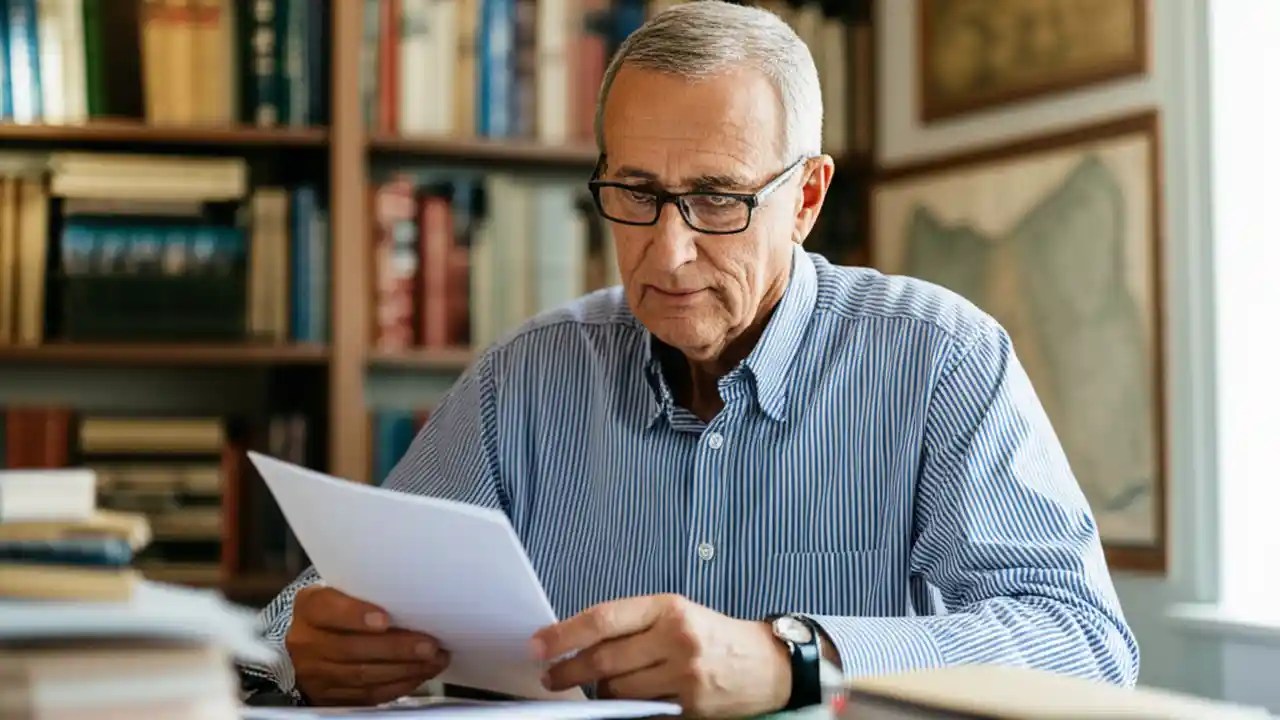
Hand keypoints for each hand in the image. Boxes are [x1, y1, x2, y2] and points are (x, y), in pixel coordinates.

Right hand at [286, 585, 449, 705]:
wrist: (310, 645)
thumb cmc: (338, 611)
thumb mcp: (342, 593)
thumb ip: (366, 594)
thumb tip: (414, 598)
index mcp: (309, 608)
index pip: (326, 609)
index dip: (355, 615)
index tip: (385, 619)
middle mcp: (307, 642)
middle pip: (351, 649)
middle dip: (396, 648)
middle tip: (430, 646)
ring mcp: (316, 674)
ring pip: (363, 675)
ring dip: (404, 669)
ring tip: (434, 660)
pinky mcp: (330, 697)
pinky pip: (368, 695)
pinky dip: (398, 685)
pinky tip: (420, 674)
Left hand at [531, 594, 790, 717]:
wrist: (767, 664)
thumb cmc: (712, 635)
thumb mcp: (676, 614)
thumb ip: (633, 624)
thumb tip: (580, 641)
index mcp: (668, 607)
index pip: (603, 619)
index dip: (563, 634)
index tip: (538, 645)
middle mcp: (676, 638)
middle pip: (605, 659)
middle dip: (569, 671)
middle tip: (550, 677)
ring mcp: (685, 676)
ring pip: (619, 690)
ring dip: (601, 692)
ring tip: (600, 687)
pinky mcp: (691, 708)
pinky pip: (642, 712)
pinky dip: (628, 708)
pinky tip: (627, 701)